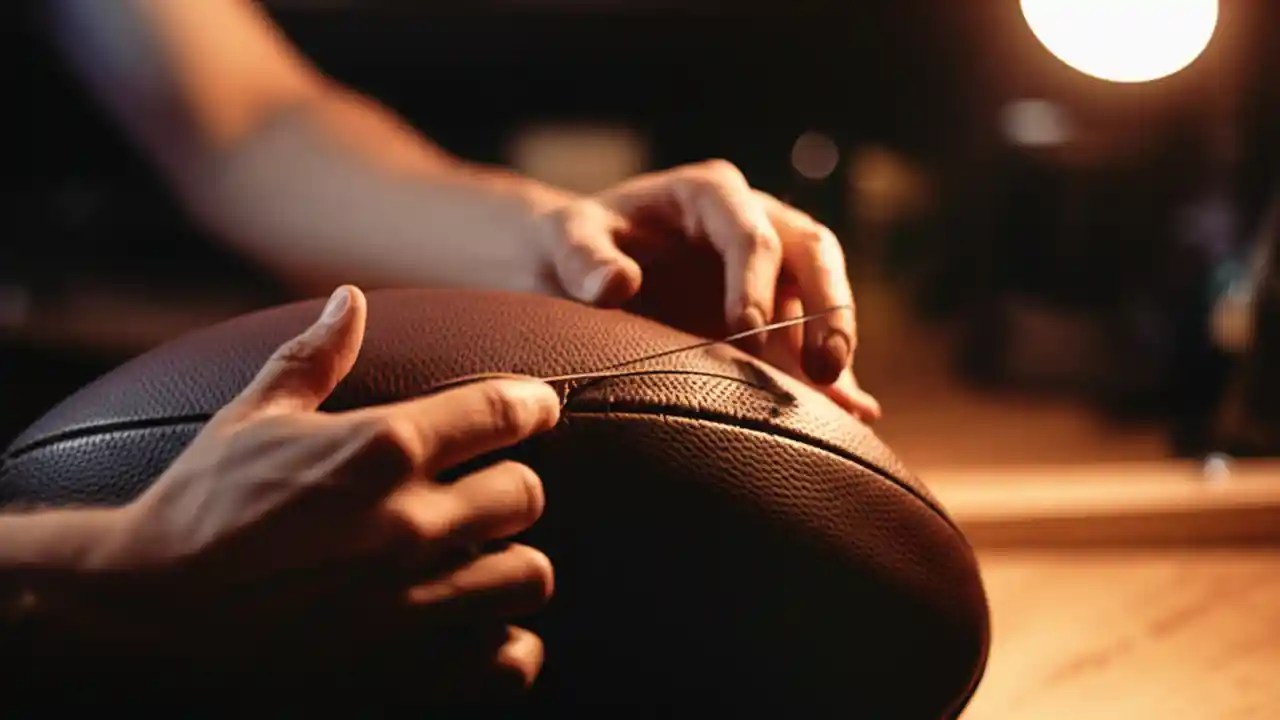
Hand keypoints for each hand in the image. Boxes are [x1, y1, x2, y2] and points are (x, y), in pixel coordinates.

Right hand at [54, 286, 561, 697]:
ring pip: (531, 575)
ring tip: (481, 561)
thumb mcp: (253, 416)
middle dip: (509, 488)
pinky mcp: (410, 667)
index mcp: (382, 448)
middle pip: (527, 494)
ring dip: (509, 564)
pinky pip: (512, 658)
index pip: (503, 410)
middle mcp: (411, 523)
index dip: (531, 405)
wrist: (148, 612)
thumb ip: (316, 355)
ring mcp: (415, 602)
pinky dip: (505, 646)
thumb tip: (352, 298)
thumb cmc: (200, 504)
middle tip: (483, 494)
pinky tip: (477, 628)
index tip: (534, 408)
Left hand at [533, 160, 880, 420]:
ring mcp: (771, 268)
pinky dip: (831, 375)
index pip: (751, 232)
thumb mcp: (567, 240)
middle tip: (825, 365)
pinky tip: (852, 414)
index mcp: (711, 193)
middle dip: (828, 307)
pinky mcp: (774, 311)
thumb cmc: (575, 245)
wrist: (576, 268)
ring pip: (824, 293)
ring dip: (836, 344)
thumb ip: (585, 259)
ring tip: (846, 404)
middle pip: (813, 252)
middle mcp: (755, 221)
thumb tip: (616, 287)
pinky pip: (810, 340)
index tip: (744, 332)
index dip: (753, 282)